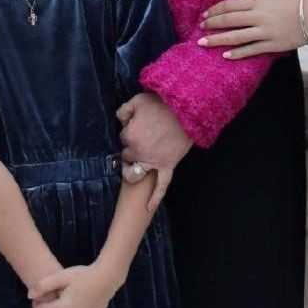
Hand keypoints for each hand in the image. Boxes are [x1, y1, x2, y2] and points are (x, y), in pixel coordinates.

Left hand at [116, 92, 191, 210]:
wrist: (186, 110)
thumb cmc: (161, 104)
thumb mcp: (138, 100)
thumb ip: (124, 110)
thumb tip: (121, 121)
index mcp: (130, 136)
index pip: (123, 137)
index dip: (129, 130)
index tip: (137, 124)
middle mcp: (138, 152)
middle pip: (127, 154)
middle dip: (130, 147)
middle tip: (139, 139)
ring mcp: (153, 161)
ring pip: (135, 173)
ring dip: (132, 171)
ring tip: (133, 168)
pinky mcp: (168, 166)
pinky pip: (161, 186)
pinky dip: (155, 198)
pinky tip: (148, 207)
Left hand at [200, 0, 307, 56]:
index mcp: (257, 1)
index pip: (230, 5)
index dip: (216, 10)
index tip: (205, 14)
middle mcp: (258, 17)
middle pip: (230, 21)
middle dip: (212, 24)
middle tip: (200, 28)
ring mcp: (265, 32)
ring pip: (236, 37)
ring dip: (218, 40)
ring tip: (203, 43)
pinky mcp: (273, 45)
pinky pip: (252, 50)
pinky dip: (238, 53)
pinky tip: (226, 56)